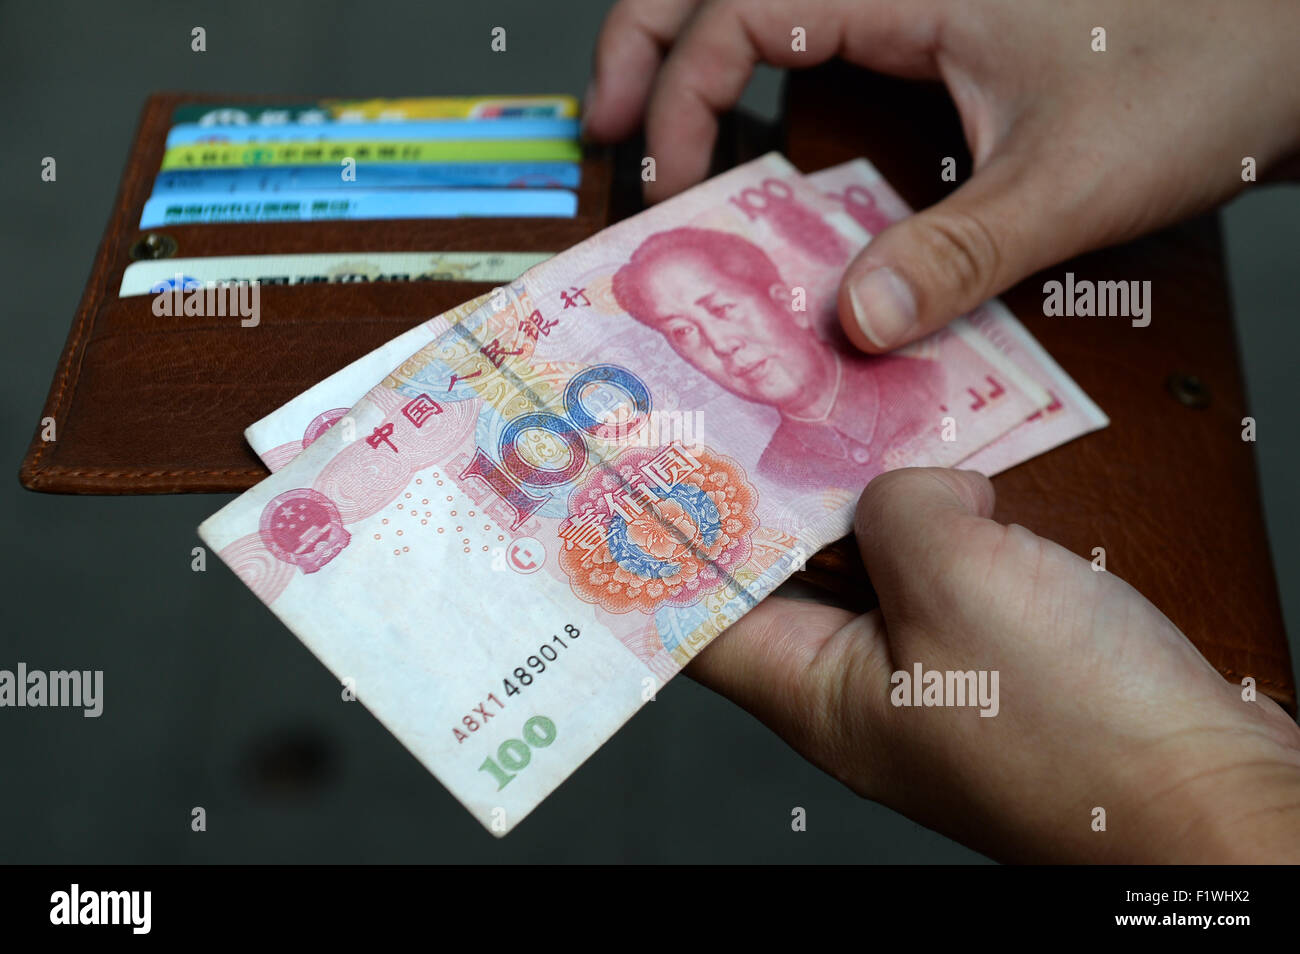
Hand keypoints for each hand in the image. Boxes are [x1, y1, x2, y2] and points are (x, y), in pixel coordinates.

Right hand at [583, 0, 1299, 351]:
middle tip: (598, 124)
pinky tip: (757, 125)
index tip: (664, 184)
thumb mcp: (1072, 175)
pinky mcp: (941, 18)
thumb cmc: (1209, 66)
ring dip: (691, 46)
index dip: (679, 94)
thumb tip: (858, 322)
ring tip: (646, 117)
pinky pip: (819, 28)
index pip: (741, 10)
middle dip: (642, 40)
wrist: (1295, 35)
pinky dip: (760, 70)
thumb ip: (959, 250)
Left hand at [687, 468, 1299, 861]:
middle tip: (751, 403)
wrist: (1213, 794)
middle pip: (786, 574)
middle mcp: (860, 685)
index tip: (643, 466)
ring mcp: (933, 668)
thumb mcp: (957, 581)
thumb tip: (909, 484)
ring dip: (870, 492)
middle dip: (773, 489)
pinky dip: (945, 514)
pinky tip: (958, 461)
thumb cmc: (1078, 727)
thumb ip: (899, 506)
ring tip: (849, 407)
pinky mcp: (999, 652)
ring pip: (874, 560)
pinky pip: (948, 567)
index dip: (666, 542)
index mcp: (816, 693)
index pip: (700, 615)